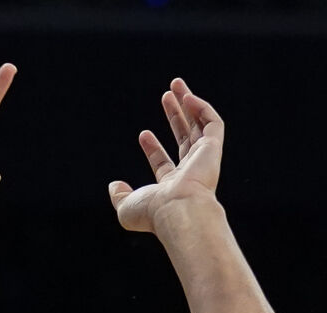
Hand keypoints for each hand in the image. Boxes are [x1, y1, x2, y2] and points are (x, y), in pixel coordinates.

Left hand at [108, 79, 223, 233]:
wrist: (177, 210)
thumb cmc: (154, 213)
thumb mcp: (127, 208)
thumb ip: (119, 196)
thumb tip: (113, 186)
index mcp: (172, 186)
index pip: (164, 163)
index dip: (152, 148)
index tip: (142, 134)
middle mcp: (190, 172)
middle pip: (184, 138)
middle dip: (175, 116)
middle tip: (166, 95)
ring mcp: (204, 159)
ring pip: (199, 125)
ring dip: (188, 103)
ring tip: (175, 84)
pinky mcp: (214, 148)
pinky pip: (213, 122)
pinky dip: (201, 108)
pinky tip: (187, 97)